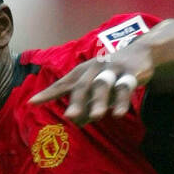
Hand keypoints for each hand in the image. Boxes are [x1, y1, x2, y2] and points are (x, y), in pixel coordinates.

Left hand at [29, 40, 154, 123]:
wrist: (141, 51)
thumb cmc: (111, 72)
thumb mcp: (94, 84)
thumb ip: (85, 102)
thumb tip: (75, 121)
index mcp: (82, 72)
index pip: (62, 84)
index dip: (48, 93)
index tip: (32, 103)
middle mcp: (94, 68)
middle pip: (82, 86)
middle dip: (76, 101)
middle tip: (70, 117)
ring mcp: (113, 70)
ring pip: (103, 86)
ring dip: (99, 102)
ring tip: (95, 118)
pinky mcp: (131, 73)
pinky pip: (125, 88)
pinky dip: (121, 102)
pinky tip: (117, 114)